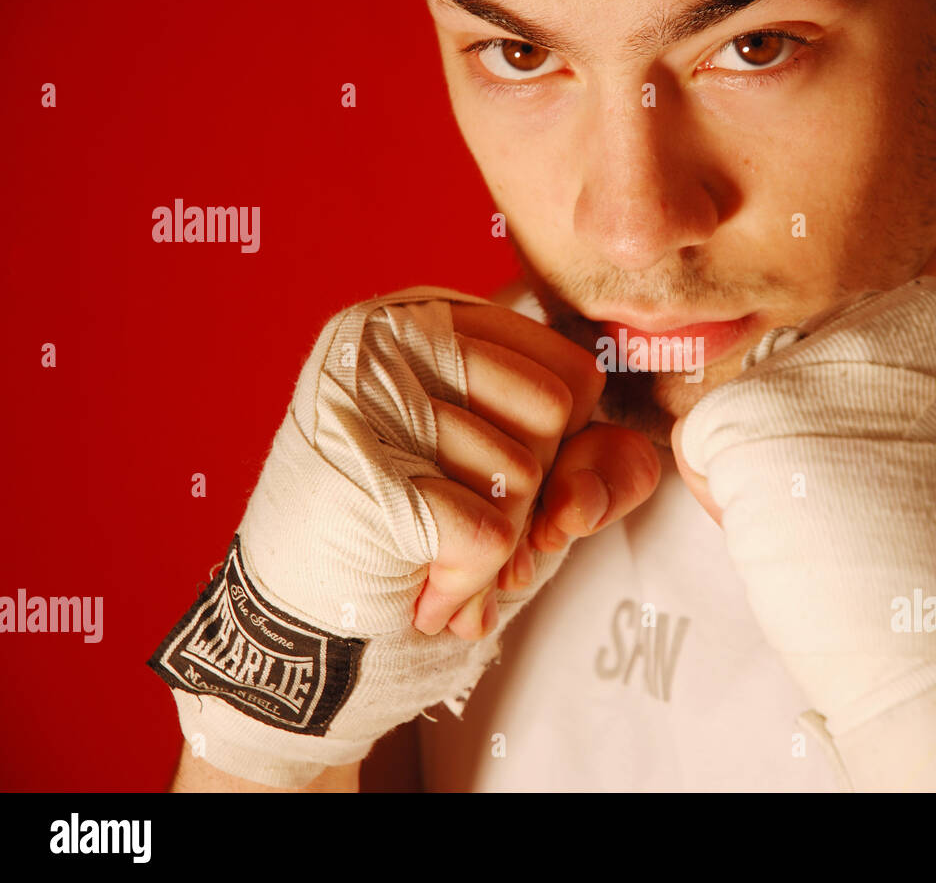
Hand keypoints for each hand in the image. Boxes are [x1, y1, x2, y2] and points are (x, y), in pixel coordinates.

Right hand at [149, 286, 659, 786]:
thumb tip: (606, 472)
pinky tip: (420, 590)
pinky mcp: (364, 464)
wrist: (303, 643)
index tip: (497, 487)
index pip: (571, 372)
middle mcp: (390, 332)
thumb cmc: (422, 552)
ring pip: (524, 472)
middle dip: (530, 496)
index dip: (560, 451)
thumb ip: (597, 467)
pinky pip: (492, 532)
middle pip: (554, 410)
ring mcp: (368, 392)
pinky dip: (472, 583)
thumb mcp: (526, 496)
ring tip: (431, 560)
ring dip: (496, 549)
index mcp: (431, 317)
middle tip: (462, 526)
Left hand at [672, 277, 935, 789]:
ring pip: (751, 405)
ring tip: (838, 535)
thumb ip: (929, 398)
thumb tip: (859, 396)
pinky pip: (700, 444)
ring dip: (769, 476)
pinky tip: (791, 544)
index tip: (901, 485)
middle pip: (804, 368)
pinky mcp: (753, 410)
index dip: (863, 430)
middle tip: (866, 516)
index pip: (866, 347)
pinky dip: (724, 503)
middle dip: (812, 445)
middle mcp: (900, 309)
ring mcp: (825, 356)